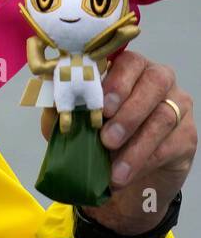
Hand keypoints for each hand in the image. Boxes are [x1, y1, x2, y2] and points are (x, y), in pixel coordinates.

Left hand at [41, 50, 193, 234]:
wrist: (120, 176)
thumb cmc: (95, 139)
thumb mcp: (71, 125)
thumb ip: (61, 110)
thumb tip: (51, 100)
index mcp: (126, 69)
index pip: (129, 61)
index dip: (117, 81)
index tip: (101, 107)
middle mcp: (157, 80)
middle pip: (155, 82)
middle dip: (129, 111)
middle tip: (107, 139)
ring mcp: (176, 105)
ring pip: (163, 116)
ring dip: (136, 145)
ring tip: (113, 168)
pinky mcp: (186, 134)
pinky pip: (172, 143)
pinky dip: (145, 161)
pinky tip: (126, 175)